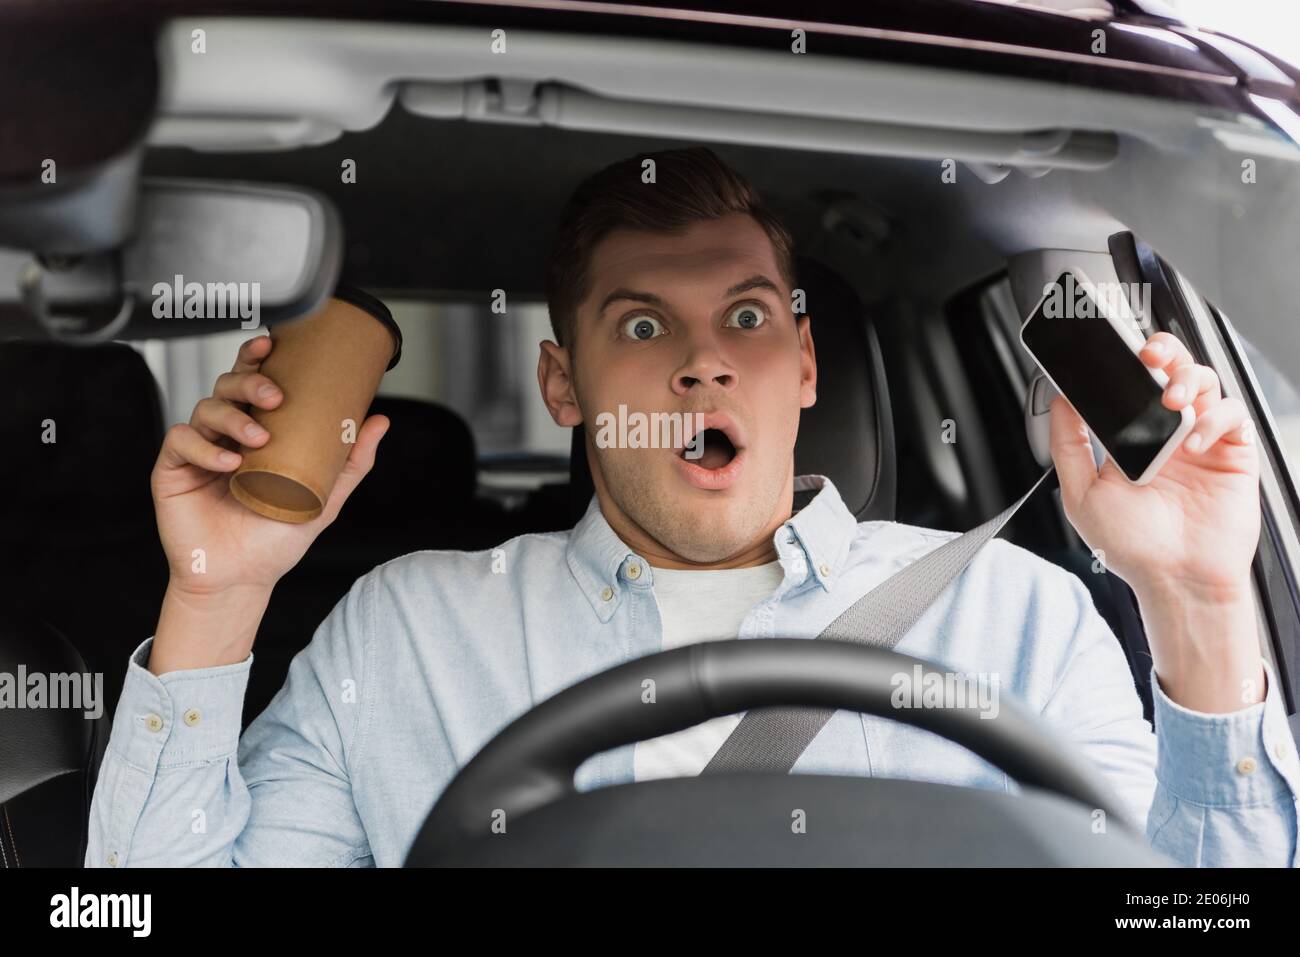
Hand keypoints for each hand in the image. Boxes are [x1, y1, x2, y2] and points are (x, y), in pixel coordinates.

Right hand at [151, 333, 389, 599]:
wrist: (242, 578)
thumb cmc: (275, 539)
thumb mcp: (325, 497)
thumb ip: (352, 461)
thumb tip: (379, 421)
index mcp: (256, 432)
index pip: (252, 383)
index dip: (257, 358)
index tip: (273, 345)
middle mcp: (226, 434)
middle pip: (228, 386)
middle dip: (249, 380)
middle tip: (274, 397)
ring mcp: (198, 450)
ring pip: (205, 408)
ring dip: (233, 416)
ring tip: (257, 438)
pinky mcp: (172, 470)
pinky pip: (181, 441)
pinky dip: (204, 446)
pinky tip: (226, 462)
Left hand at [1049, 331, 1263, 710]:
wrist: (1175, 579)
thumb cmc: (1132, 545)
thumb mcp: (1082, 493)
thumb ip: (1068, 445)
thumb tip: (1060, 402)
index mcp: (1132, 437)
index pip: (1132, 384)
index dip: (1127, 363)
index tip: (1112, 351)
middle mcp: (1167, 433)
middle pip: (1172, 370)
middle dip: (1162, 353)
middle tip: (1149, 358)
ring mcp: (1202, 440)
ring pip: (1204, 382)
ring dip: (1187, 379)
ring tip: (1171, 401)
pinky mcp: (1233, 453)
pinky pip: (1231, 414)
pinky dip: (1215, 417)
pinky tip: (1196, 440)